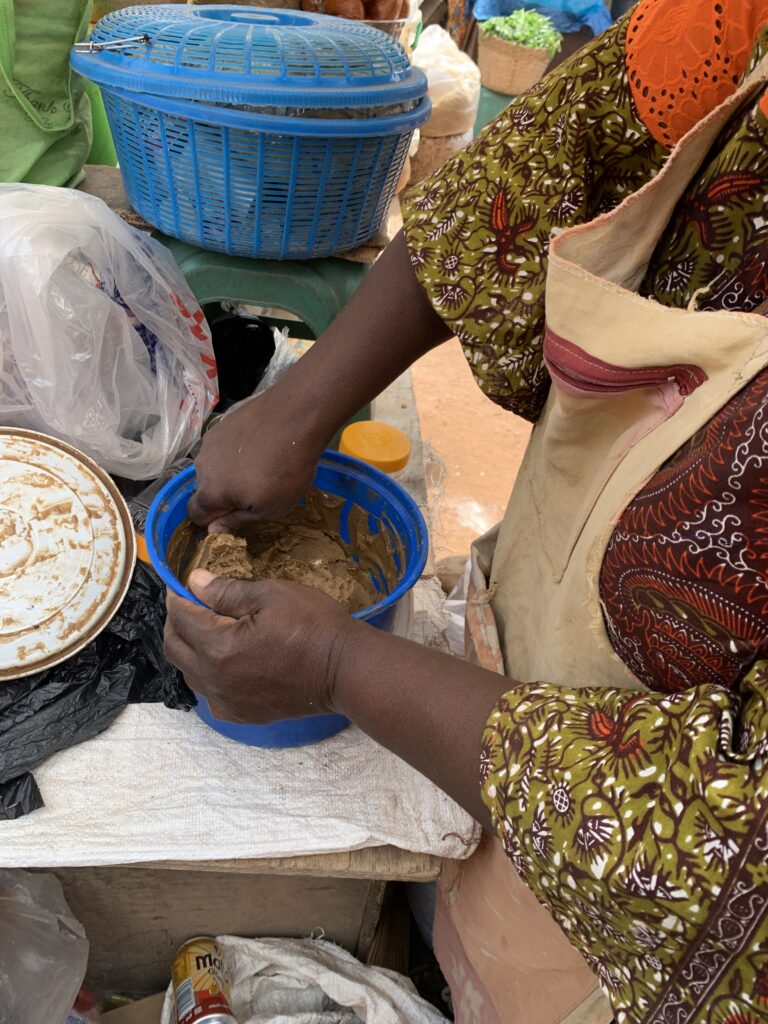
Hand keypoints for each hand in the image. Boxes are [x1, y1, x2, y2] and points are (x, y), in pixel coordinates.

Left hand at [163, 570, 358, 722]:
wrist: (346, 671)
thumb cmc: (314, 626)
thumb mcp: (271, 595)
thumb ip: (226, 591)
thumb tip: (194, 583)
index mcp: (218, 648)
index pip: (181, 617)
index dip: (178, 595)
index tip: (183, 582)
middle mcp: (215, 680)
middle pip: (175, 647)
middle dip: (177, 621)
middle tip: (191, 602)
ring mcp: (227, 701)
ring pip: (188, 672)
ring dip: (190, 648)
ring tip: (208, 628)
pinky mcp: (241, 714)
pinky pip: (209, 692)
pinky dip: (206, 673)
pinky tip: (224, 659)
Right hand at [188, 387, 323, 531]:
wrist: (294, 417)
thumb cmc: (284, 471)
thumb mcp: (268, 509)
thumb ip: (237, 521)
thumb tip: (212, 531)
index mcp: (210, 492)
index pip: (195, 514)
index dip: (212, 521)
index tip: (234, 517)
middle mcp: (202, 466)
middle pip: (206, 489)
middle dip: (225, 495)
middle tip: (256, 491)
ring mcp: (211, 441)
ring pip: (215, 466)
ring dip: (230, 471)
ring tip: (261, 466)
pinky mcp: (223, 423)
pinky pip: (224, 447)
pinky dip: (236, 451)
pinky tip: (259, 446)